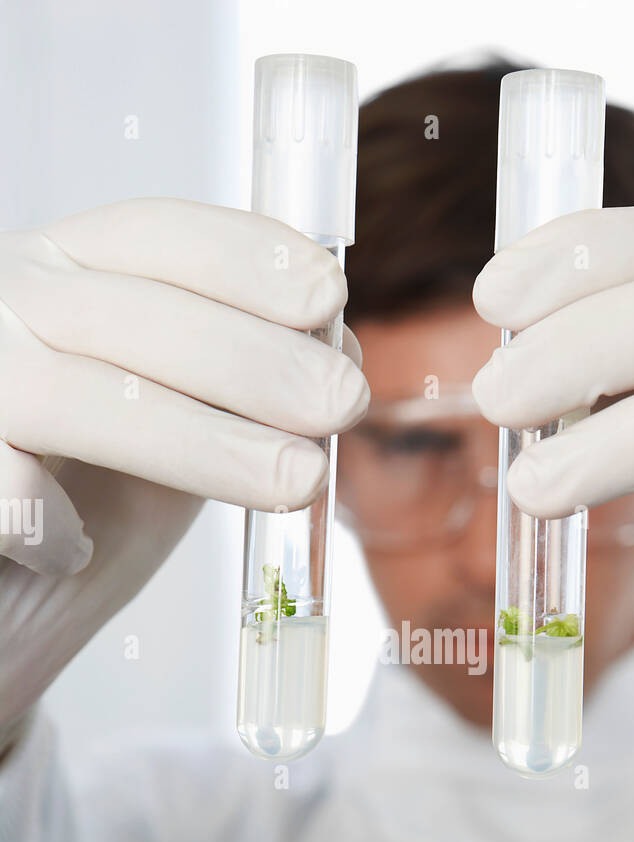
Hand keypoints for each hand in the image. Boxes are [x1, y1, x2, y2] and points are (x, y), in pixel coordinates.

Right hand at [0, 197, 367, 741]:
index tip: (328, 294)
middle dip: (251, 357)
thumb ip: (233, 386)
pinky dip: (42, 520)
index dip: (244, 259)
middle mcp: (6, 305)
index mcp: (66, 276)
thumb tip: (335, 351)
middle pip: (131, 309)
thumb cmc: (82, 505)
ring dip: (197, 440)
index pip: (156, 237)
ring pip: (74, 394)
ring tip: (293, 480)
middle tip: (340, 401)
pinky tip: (74, 552)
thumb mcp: (177, 426)